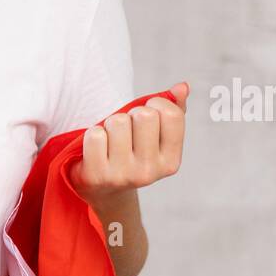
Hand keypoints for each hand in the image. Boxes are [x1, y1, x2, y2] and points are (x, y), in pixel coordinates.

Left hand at [69, 82, 188, 202]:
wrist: (103, 189)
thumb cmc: (132, 153)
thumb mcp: (156, 137)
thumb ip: (173, 110)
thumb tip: (182, 87)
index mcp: (170, 161)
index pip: (171, 114)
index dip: (156, 104)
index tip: (147, 114)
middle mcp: (149, 172)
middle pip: (144, 115)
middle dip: (132, 114)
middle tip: (126, 130)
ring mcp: (122, 175)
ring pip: (118, 122)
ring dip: (110, 124)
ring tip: (110, 140)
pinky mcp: (97, 176)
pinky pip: (95, 135)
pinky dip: (92, 135)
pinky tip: (96, 149)